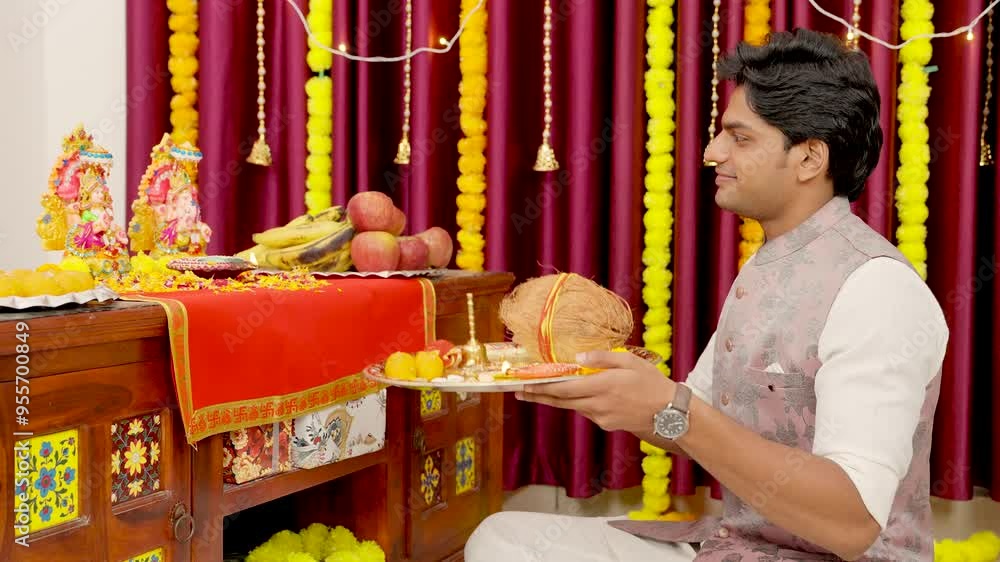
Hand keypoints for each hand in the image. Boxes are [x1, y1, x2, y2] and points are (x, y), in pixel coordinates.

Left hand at [516, 350, 675, 433]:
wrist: (670, 413)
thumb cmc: (652, 382)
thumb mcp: (629, 361)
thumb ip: (602, 358)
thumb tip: (578, 357)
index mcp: (601, 386)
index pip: (564, 388)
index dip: (541, 387)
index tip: (523, 385)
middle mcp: (597, 405)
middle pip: (561, 401)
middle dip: (539, 395)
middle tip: (519, 391)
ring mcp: (601, 417)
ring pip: (573, 406)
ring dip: (556, 399)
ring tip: (539, 391)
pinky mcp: (606, 424)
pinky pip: (587, 411)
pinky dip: (578, 403)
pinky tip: (576, 396)